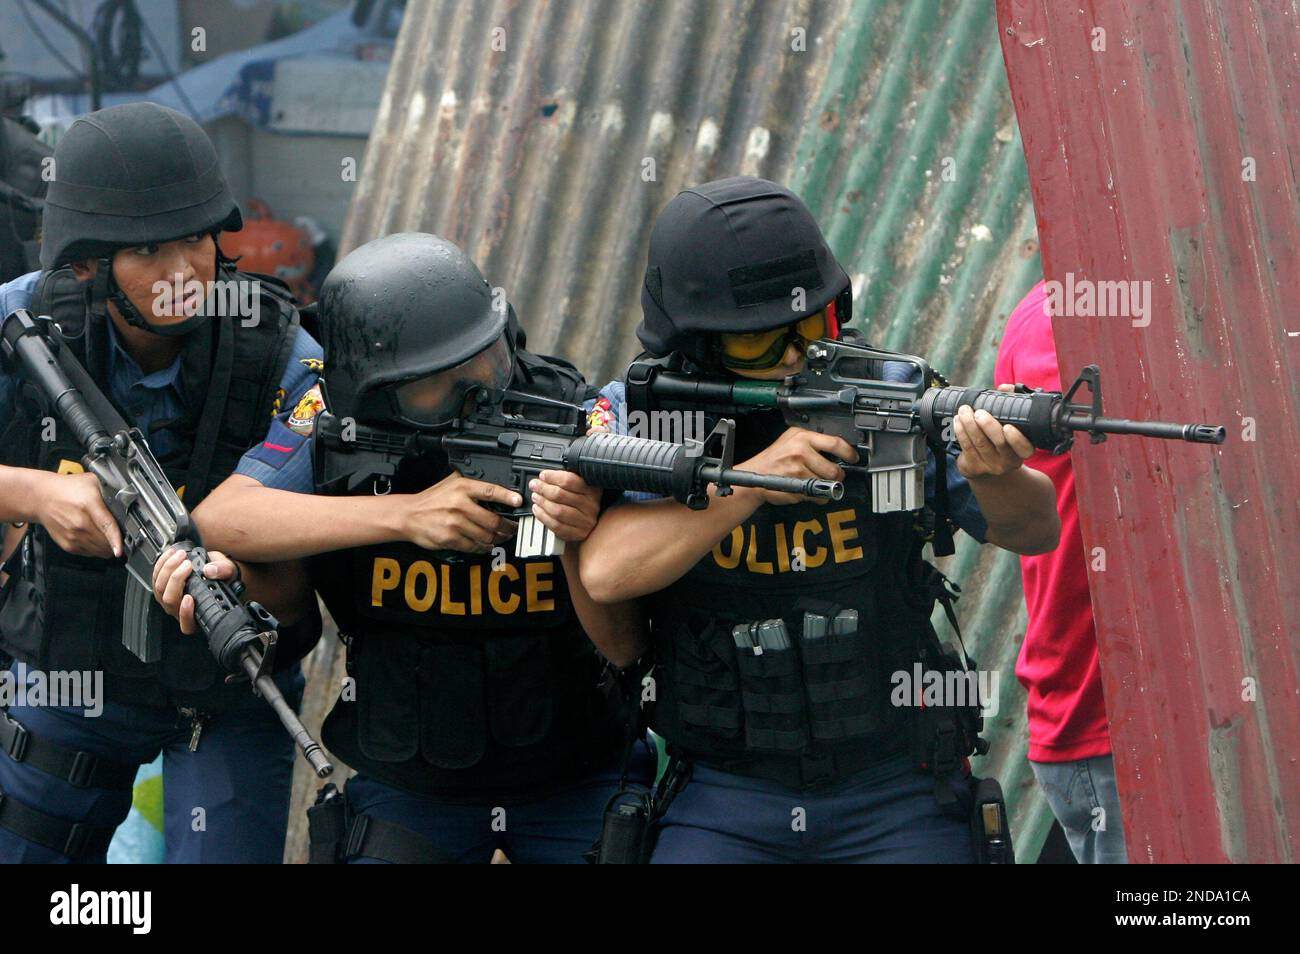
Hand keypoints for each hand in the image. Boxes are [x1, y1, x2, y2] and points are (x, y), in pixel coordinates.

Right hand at [33, 471, 122, 557]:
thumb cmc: (66, 488)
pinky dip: (97, 549)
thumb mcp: (92, 481)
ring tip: (110, 539)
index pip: (106, 526)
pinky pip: (89, 553)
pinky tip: (97, 539)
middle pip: (105, 541)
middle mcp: (79, 522)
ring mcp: (72, 535)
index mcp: (88, 505)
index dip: (116, 539)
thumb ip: (110, 489)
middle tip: (123, 536)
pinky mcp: (67, 544)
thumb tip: (128, 496)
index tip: (121, 549)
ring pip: (98, 550)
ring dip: (108, 548)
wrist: (41, 497)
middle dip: (118, 542)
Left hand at [152, 546, 237, 634]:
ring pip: (160, 589)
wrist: (215, 569)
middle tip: (188, 564)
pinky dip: (162, 564)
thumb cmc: (222, 576)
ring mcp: (170, 599)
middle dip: (176, 578)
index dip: (185, 613)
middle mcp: (181, 610)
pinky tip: (171, 554)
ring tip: (180, 555)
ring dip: (168, 569)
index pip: (188, 624)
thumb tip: (210, 571)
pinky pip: (155, 578)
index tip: (189, 598)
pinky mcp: (162, 587)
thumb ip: (224, 571)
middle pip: (170, 600)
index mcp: (199, 614)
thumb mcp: (229, 572)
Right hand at [401, 474, 519, 552]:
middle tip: (512, 528)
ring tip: (502, 537)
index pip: (490, 491)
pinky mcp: (450, 539)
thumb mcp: (450, 483)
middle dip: (507, 527)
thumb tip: (496, 485)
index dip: (507, 497)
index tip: (518, 501)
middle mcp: (459, 505)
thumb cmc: (431, 500)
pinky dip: (483, 548)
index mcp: (462, 488)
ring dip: (497, 539)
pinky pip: (474, 546)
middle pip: (493, 520)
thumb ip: (471, 484)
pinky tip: (486, 545)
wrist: (408, 515)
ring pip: (486, 536)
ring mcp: (455, 523)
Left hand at [531, 470, 600, 542]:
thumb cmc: (580, 500)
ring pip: (558, 511)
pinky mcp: (579, 533)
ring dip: (542, 503)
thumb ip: (565, 479)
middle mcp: (591, 505)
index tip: (543, 475)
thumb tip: (545, 475)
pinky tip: (538, 510)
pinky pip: (556, 526)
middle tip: (535, 486)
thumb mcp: (579, 486)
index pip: (569, 480)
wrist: (587, 520)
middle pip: (561, 495)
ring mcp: (585, 521)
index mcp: (592, 489)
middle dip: (543, 489)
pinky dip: (543, 517)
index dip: (552, 477)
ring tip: (535, 497)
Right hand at [737, 427, 857, 505]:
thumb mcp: (791, 439)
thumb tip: (838, 447)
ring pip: (826, 484)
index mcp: (802, 437)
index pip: (835, 443)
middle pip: (834, 469)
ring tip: (816, 482)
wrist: (755, 473)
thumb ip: (813, 441)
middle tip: (834, 476)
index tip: (853, 458)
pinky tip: (808, 489)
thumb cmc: (775, 457)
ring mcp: (797, 470)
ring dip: (825, 487)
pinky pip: (816, 495)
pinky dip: (816, 496)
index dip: (848, 453)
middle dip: (837, 476)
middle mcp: (800, 451)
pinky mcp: (795, 486)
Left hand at [952, 389, 1034, 478]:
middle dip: (988, 425)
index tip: (1008, 427)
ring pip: (979, 443)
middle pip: (999, 443)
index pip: (1024, 448)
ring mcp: (991, 466)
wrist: (987, 468)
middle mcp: (1009, 461)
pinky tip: (958, 420)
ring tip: (964, 410)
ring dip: (969, 424)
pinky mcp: (973, 467)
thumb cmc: (1001, 439)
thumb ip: (1010, 404)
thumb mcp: (1011, 424)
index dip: (1016, 439)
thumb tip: (1005, 388)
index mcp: (1023, 450)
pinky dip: (960, 431)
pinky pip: (966, 447)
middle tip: (979, 412)